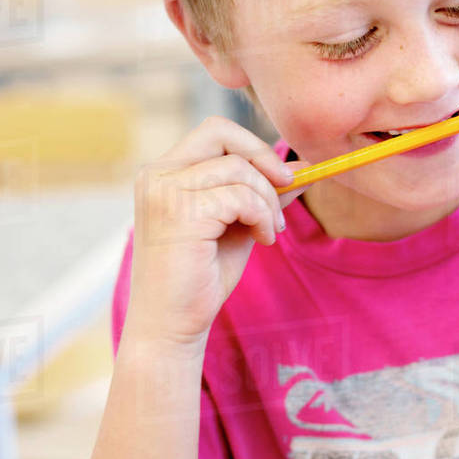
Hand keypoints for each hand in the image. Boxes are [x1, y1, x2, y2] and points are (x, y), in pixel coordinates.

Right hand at [125, 117, 304, 346]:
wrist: (171, 326)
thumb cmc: (200, 278)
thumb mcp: (237, 225)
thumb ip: (261, 194)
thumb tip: (302, 168)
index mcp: (163, 174)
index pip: (214, 131)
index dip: (252, 146)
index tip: (281, 176)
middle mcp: (156, 176)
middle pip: (220, 131)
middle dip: (263, 157)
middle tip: (287, 187)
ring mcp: (163, 192)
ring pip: (237, 168)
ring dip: (267, 199)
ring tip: (269, 230)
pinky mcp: (179, 213)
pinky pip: (240, 196)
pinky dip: (261, 216)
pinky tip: (262, 241)